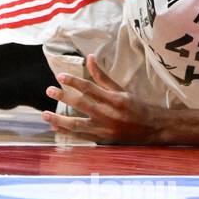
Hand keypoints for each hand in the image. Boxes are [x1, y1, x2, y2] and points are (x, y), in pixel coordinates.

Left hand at [42, 55, 162, 143]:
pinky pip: (81, 137)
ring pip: (78, 125)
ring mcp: (105, 130)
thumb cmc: (136, 106)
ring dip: (59, 120)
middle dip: (64, 97)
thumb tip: (90, 57)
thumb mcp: (121, 90)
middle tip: (49, 90)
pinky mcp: (103, 141)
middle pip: (82, 105)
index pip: (91, 88)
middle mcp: (109, 115)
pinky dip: (67, 133)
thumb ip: (102, 76)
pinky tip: (55, 128)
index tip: (60, 76)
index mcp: (115, 100)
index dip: (74, 82)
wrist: (153, 129)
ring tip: (45, 115)